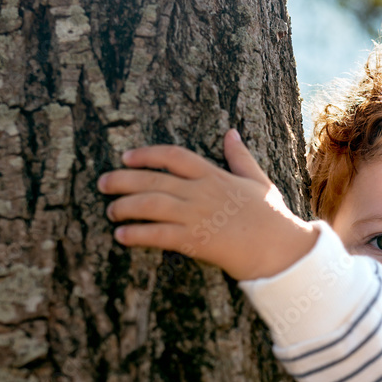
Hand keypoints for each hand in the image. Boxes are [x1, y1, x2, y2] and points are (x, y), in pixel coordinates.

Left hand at [97, 129, 317, 280]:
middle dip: (122, 180)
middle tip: (102, 183)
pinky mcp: (194, 240)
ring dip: (125, 207)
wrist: (278, 248)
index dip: (146, 155)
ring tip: (110, 211)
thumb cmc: (271, 216)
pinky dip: (136, 234)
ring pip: (150, 205)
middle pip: (153, 180)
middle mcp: (201, 192)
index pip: (173, 156)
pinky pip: (158, 234)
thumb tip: (231, 133)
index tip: (126, 157)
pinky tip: (121, 236)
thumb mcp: (258, 180)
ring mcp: (196, 215)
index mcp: (214, 175)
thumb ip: (240, 157)